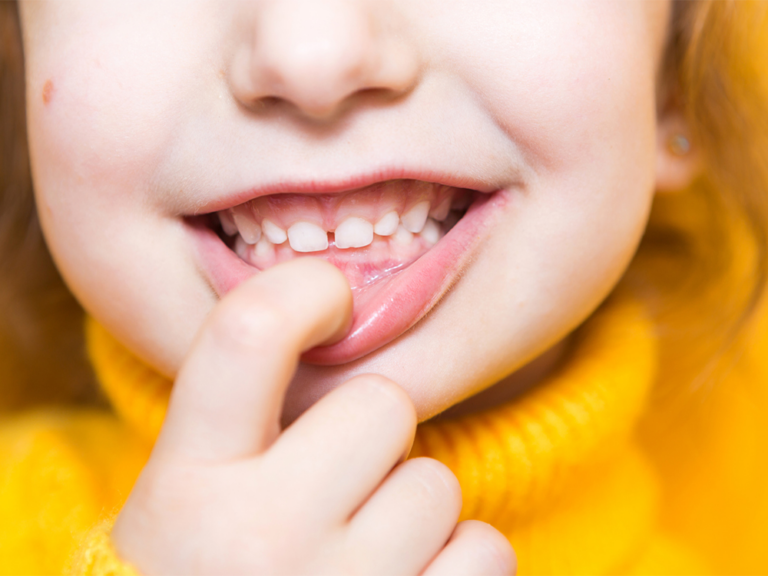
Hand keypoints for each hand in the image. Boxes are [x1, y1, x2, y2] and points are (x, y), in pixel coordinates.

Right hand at [111, 258, 514, 574]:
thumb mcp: (183, 503)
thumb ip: (240, 423)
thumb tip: (341, 328)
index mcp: (186, 486)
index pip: (248, 334)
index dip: (305, 292)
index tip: (334, 302)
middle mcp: (257, 537)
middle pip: (381, 404)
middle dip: (373, 437)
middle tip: (335, 490)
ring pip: (436, 484)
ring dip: (412, 514)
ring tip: (357, 559)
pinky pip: (484, 551)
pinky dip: (457, 565)